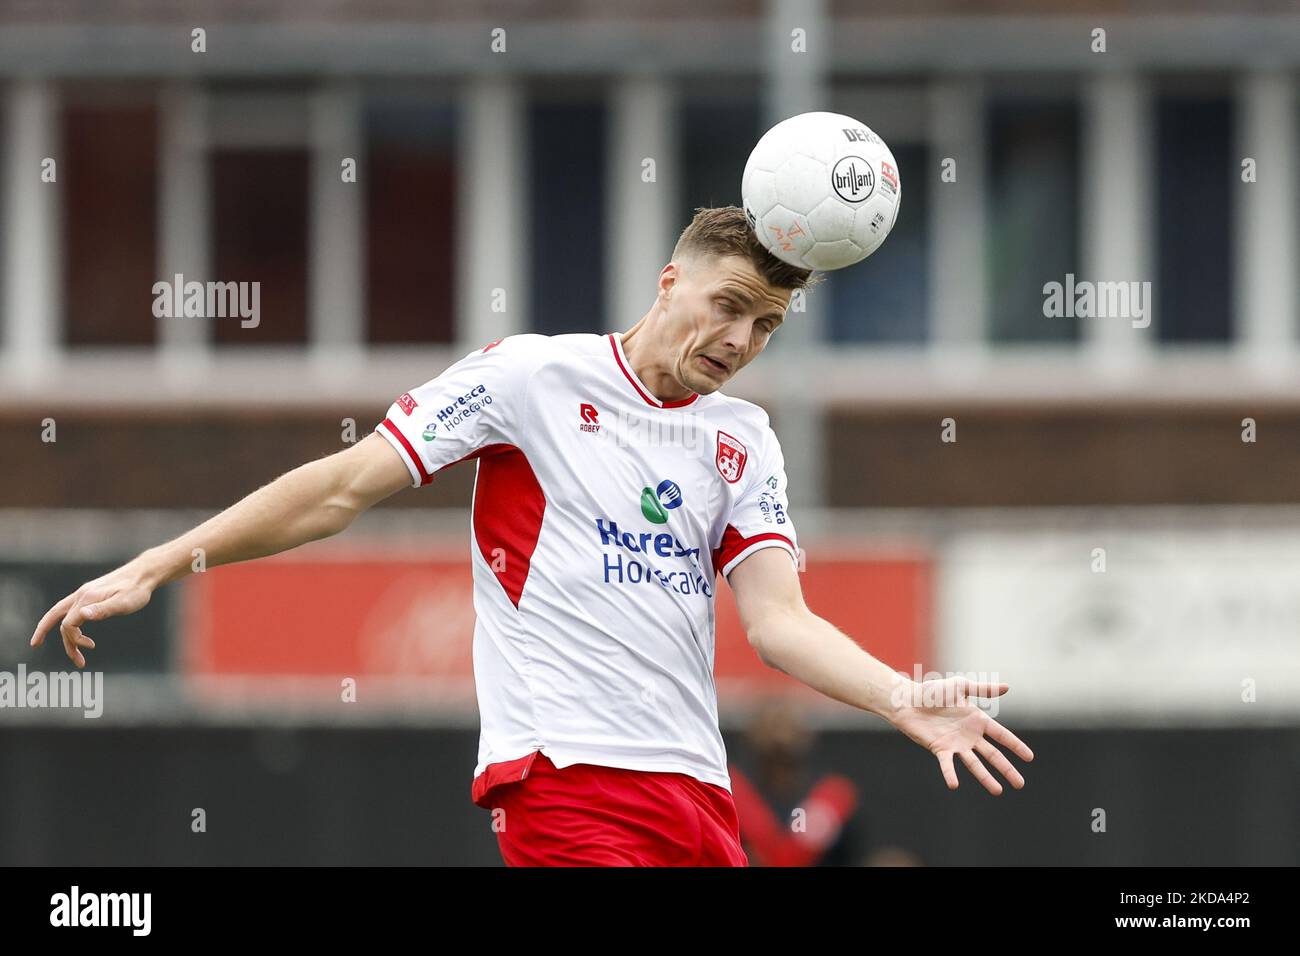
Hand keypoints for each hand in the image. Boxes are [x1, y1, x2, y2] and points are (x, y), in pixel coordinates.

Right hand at [29, 561, 155, 668]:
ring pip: (64, 616)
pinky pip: (71, 611)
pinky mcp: (90, 594)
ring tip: (79, 655)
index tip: (91, 647)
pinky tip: (79, 635)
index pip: (69, 623)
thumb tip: (82, 616)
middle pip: (57, 618)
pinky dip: (70, 624)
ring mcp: (84, 594)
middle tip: (52, 653)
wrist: (144, 573)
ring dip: (68, 636)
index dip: (74, 639)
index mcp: (87, 598)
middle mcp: (81, 595)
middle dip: (54, 637)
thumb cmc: (137, 590)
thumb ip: (103, 610)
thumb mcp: (124, 602)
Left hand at [889, 676, 1033, 795]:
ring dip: (986, 778)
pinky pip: (947, 764)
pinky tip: (954, 785)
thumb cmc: (932, 691)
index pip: (1001, 735)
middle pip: (992, 755)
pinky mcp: (939, 749)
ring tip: (998, 791)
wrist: (908, 700)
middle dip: (1007, 769)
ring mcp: (955, 744)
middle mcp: (969, 735)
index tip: (1030, 758)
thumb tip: (1008, 687)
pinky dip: (950, 774)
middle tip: (1020, 784)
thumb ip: (983, 689)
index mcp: (977, 720)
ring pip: (975, 764)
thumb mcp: (960, 686)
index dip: (1015, 746)